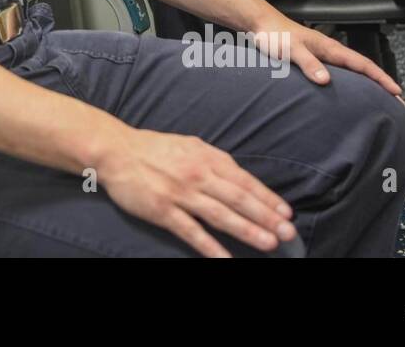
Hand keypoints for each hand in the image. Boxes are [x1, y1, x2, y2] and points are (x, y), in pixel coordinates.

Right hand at [99, 128, 295, 257]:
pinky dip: (210, 247)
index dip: (267, 197)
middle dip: (266, 217)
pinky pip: (191, 232)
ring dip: (247, 230)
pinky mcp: (164, 211)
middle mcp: (197, 175)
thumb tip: (240, 177)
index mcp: (206, 157)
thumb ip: (214, 161)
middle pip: (238, 199)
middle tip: (287, 232)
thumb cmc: (155, 149)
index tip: (286, 212)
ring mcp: (181, 194)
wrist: (117, 151)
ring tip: (268, 243)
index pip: (244, 180)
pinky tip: (226, 259)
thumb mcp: (190, 145)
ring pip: (220, 215)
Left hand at [255, 16, 402, 98]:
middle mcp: (330, 50)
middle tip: (398, 101)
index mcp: (330, 48)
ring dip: (368, 83)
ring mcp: (323, 54)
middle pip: (362, 68)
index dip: (380, 78)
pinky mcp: (314, 58)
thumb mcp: (291, 50)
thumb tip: (326, 80)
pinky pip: (340, 72)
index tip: (397, 92)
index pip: (362, 64)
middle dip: (381, 83)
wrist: (261, 24)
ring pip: (352, 70)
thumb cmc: (275, 35)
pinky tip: (349, 91)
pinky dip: (351, 82)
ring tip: (380, 99)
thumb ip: (308, 63)